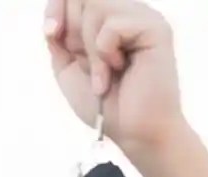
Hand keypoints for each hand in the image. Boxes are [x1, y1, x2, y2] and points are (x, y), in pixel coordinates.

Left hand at [44, 0, 187, 159]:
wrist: (134, 132)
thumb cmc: (106, 106)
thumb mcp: (68, 69)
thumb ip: (59, 39)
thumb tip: (53, 19)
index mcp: (107, 20)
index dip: (56, 6)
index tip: (51, 32)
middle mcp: (126, 12)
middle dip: (73, 30)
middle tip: (84, 62)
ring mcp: (142, 18)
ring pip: (97, 4)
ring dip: (90, 47)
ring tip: (104, 74)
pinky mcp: (155, 28)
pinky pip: (112, 24)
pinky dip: (105, 53)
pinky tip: (119, 69)